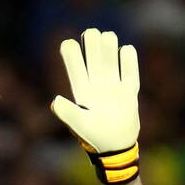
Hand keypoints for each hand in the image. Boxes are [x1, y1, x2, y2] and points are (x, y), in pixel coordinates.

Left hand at [50, 29, 139, 184]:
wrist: (116, 149)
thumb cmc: (95, 138)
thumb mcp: (79, 125)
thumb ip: (68, 113)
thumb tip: (55, 101)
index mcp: (83, 92)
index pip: (76, 68)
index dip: (71, 54)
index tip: (67, 43)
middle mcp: (97, 86)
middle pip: (93, 58)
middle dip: (92, 43)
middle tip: (91, 34)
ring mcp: (113, 87)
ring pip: (110, 59)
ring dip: (109, 46)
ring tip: (107, 37)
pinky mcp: (128, 92)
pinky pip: (129, 71)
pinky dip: (129, 59)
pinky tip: (125, 50)